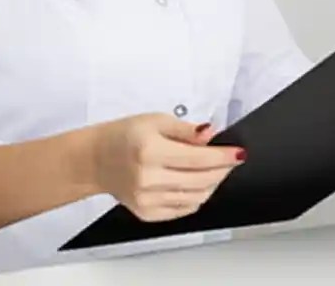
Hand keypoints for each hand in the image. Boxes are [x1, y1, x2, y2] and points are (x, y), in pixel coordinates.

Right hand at [88, 113, 243, 221]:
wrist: (96, 160)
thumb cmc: (124, 136)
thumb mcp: (156, 121)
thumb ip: (186, 130)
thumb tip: (211, 134)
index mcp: (150, 152)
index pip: (199, 159)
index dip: (224, 157)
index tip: (239, 153)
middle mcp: (148, 179)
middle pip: (201, 181)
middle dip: (223, 170)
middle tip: (230, 160)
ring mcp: (147, 200)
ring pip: (196, 198)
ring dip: (213, 184)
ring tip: (215, 170)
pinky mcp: (146, 213)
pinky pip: (183, 209)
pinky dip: (197, 197)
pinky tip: (198, 184)